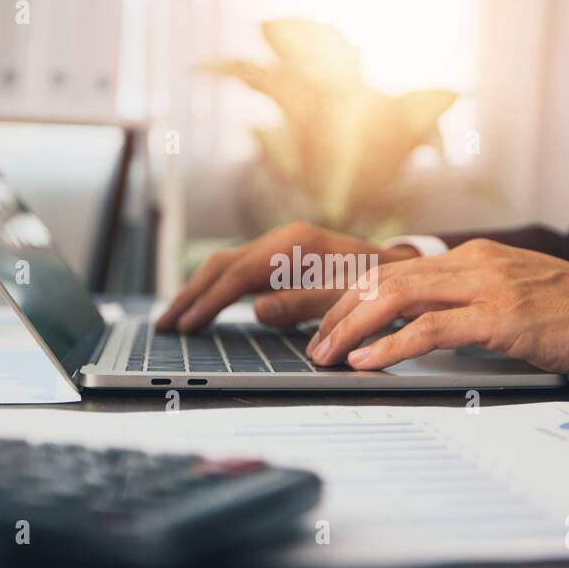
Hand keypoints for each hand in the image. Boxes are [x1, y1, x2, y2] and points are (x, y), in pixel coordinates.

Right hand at [156, 221, 420, 331]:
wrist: (404, 267)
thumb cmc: (382, 285)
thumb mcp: (347, 298)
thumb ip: (303, 304)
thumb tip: (255, 309)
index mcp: (294, 246)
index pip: (237, 275)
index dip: (208, 302)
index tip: (186, 327)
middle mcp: (281, 240)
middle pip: (220, 266)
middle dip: (189, 296)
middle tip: (163, 327)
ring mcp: (279, 247)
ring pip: (224, 267)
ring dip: (196, 293)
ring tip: (172, 321)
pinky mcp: (280, 258)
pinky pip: (236, 272)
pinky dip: (214, 291)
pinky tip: (201, 309)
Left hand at [307, 238, 568, 381]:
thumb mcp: (516, 298)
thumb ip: (473, 303)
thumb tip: (427, 326)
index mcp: (476, 257)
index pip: (397, 271)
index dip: (355, 298)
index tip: (331, 325)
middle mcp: (476, 264)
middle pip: (386, 280)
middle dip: (341, 313)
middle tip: (317, 344)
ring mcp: (488, 287)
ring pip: (398, 297)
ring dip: (354, 328)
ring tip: (328, 354)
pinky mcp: (502, 318)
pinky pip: (431, 328)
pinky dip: (391, 346)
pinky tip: (368, 362)